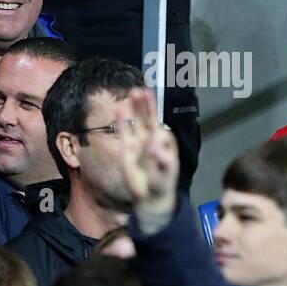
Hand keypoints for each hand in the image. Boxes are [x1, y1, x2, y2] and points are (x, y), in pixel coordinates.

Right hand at [115, 88, 179, 232]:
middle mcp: (152, 139)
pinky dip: (122, 121)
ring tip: (134, 92)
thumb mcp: (167, 172)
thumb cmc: (163, 182)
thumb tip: (155, 146)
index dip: (159, 134)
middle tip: (143, 90)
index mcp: (164, 143)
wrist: (150, 195)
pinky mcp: (127, 149)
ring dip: (136, 108)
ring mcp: (139, 142)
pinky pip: (124, 132)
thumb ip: (163, 159)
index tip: (155, 135)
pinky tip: (120, 109)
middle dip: (147, 105)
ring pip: (137, 121)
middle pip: (149, 118)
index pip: (162, 131)